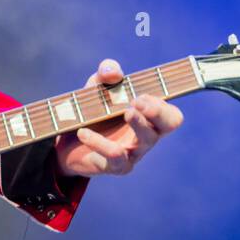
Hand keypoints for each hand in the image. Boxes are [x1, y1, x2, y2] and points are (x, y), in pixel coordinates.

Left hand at [56, 58, 183, 177]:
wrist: (68, 143)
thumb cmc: (92, 112)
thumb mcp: (96, 88)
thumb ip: (106, 73)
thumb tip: (114, 73)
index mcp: (148, 117)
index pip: (171, 112)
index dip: (159, 103)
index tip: (138, 96)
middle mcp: (147, 135)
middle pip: (170, 123)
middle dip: (158, 110)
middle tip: (137, 101)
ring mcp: (134, 152)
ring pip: (147, 140)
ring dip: (139, 124)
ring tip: (126, 112)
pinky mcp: (115, 167)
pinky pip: (114, 156)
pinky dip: (99, 142)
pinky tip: (83, 132)